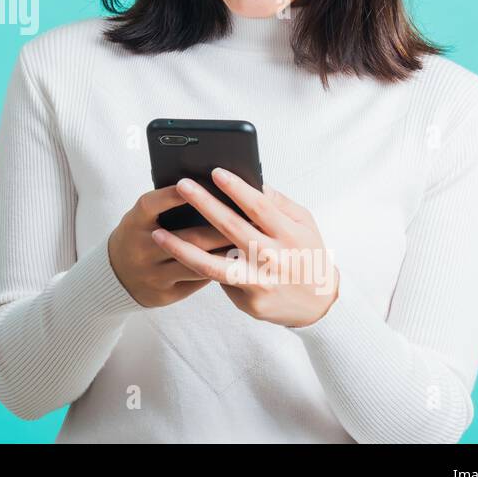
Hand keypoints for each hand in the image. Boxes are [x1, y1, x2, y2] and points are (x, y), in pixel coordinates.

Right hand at [107, 186, 239, 307]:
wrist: (115, 278)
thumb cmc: (138, 237)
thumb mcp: (143, 218)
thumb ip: (166, 205)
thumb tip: (210, 189)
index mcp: (134, 223)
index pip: (153, 204)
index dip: (174, 195)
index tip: (199, 184)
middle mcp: (141, 249)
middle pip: (187, 236)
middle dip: (221, 225)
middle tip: (249, 215)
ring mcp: (153, 274)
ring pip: (197, 262)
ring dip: (225, 250)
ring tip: (252, 239)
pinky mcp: (165, 294)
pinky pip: (197, 281)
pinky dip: (218, 269)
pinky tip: (238, 261)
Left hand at [149, 169, 339, 327]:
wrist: (319, 305)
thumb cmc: (308, 254)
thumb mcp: (304, 224)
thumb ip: (279, 203)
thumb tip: (252, 180)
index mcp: (289, 234)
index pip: (259, 206)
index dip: (236, 188)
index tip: (215, 171)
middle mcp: (273, 258)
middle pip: (231, 228)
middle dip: (204, 204)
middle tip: (182, 185)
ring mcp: (259, 281)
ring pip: (213, 264)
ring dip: (182, 248)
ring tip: (157, 233)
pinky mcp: (249, 300)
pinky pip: (218, 279)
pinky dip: (195, 265)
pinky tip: (173, 253)